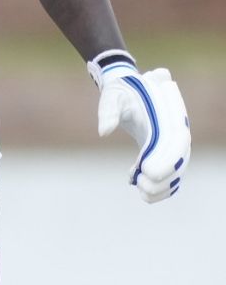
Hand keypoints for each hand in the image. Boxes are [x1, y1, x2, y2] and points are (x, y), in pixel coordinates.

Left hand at [90, 55, 189, 202]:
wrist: (128, 92)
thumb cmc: (121, 93)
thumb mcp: (112, 96)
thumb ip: (109, 110)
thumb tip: (103, 131)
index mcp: (169, 115)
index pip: (177, 139)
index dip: (167, 157)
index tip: (146, 169)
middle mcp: (177, 131)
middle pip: (181, 160)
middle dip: (164, 177)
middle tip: (140, 185)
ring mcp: (173, 145)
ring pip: (178, 172)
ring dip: (163, 187)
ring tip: (141, 190)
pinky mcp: (166, 156)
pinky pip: (171, 177)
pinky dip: (161, 189)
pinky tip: (144, 193)